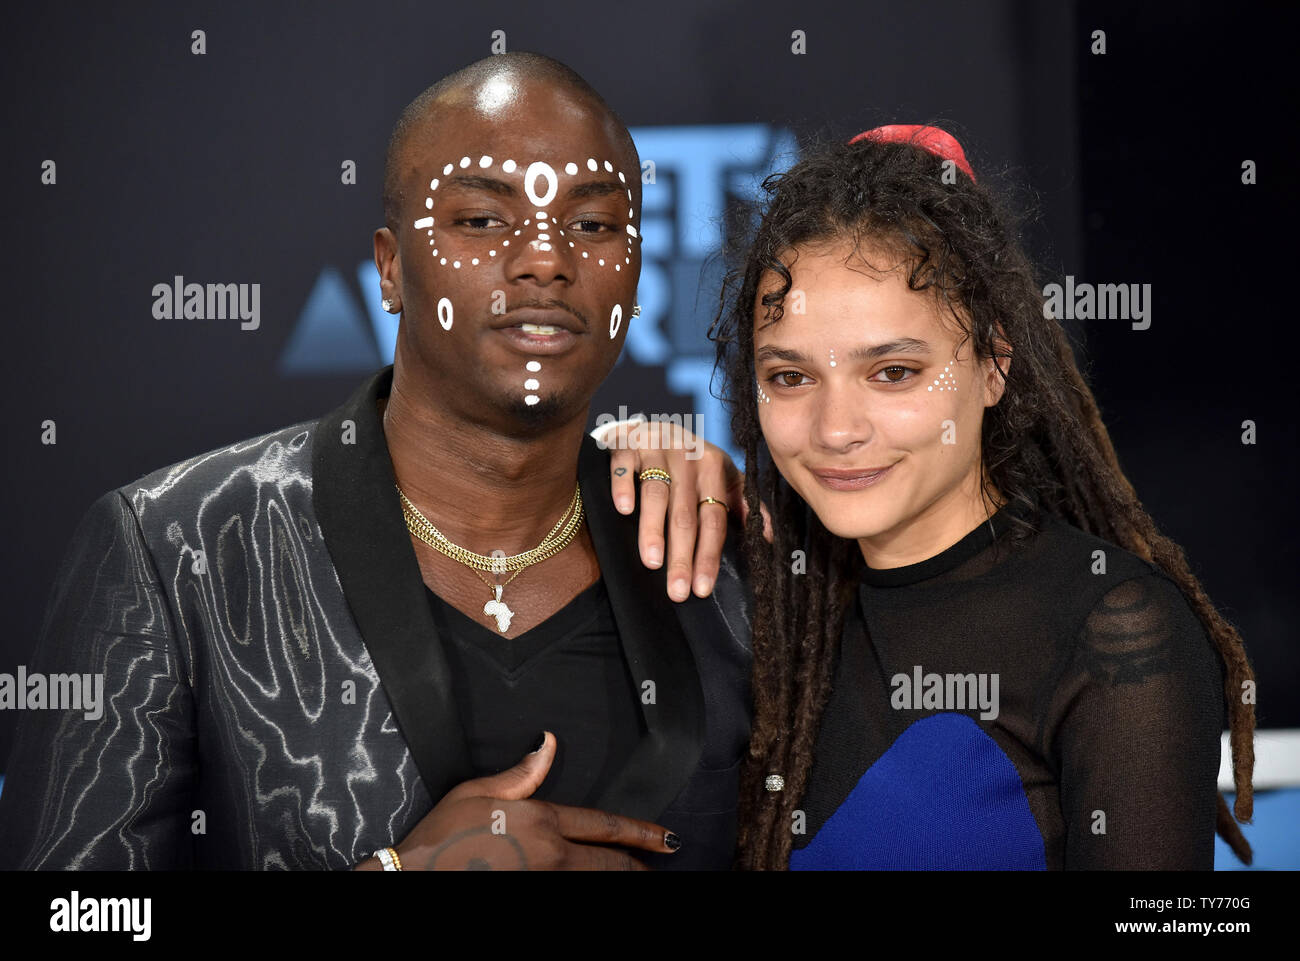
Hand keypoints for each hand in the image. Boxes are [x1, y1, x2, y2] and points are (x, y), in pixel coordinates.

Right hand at [354, 733, 678, 869]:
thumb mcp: (478, 791)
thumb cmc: (440, 834)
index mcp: (541, 821)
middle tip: (661, 862)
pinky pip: (572, 893)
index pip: (603, 825)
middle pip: (609, 862)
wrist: (414, 877)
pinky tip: (599, 886)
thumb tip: (550, 743)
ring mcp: (543, 881)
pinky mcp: (532, 894)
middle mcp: (550, 854)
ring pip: (595, 882)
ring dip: (619, 879)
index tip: (665, 838)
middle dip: (639, 864)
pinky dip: (590, 889)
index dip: (639, 833)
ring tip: (639, 877)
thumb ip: (523, 772)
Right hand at [598, 418, 771, 600]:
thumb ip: (746, 505)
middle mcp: (688, 458)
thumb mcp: (725, 476)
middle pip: (686, 515)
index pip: (714, 520)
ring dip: (653, 529)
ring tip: (652, 562)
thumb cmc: (694, 461)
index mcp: (715, 469)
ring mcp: (658, 449)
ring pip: (656, 494)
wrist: (656, 425)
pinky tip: (623, 510)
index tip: (702, 589)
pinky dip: (624, 487)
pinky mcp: (628, 444)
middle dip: (682, 556)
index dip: (709, 555)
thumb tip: (769, 538)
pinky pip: (625, 467)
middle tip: (677, 591)